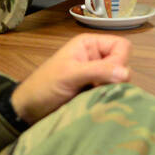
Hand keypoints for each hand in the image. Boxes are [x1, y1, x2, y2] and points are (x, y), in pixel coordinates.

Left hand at [10, 33, 129, 123]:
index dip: (119, 61)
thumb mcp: (70, 75)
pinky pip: (112, 93)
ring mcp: (97, 75)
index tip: (108, 77)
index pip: (122, 46)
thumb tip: (127, 73)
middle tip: (97, 89)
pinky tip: (97, 104)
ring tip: (94, 98)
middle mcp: (96, 57)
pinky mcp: (95, 91)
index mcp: (90, 44)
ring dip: (111, 90)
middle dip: (115, 79)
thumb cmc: (44, 86)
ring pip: (119, 81)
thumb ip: (98, 71)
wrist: (28, 109)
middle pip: (123, 64)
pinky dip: (108, 98)